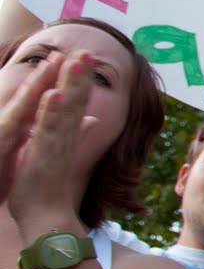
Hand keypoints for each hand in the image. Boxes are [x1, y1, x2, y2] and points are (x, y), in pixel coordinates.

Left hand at [6, 51, 93, 232]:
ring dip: (72, 85)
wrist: (48, 217)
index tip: (84, 57)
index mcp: (67, 135)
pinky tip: (56, 93)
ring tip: (77, 63)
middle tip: (87, 51)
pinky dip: (53, 110)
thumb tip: (93, 119)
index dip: (80, 79)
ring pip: (66, 109)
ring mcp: (57, 145)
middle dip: (81, 75)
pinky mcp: (44, 154)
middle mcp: (66, 137)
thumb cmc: (50, 188)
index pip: (76, 102)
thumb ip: (78, 133)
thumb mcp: (62, 154)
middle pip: (76, 100)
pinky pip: (50, 129)